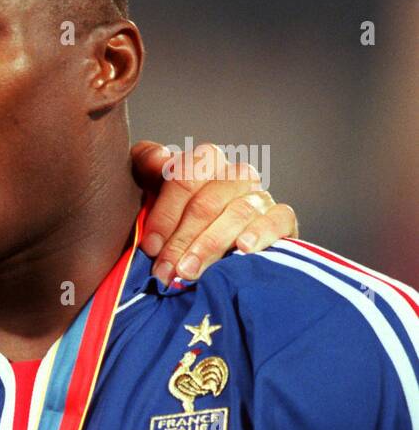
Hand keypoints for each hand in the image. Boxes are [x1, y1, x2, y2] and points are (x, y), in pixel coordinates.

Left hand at [131, 140, 298, 284]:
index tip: (150, 247)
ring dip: (210, 245)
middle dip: (181, 241)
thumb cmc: (172, 216)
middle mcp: (233, 174)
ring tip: (189, 271)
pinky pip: (278, 218)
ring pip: (238, 213)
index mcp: (202, 161)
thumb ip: (148, 166)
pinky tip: (243, 248)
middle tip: (166, 270)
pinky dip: (260, 232)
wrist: (205, 242)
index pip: (184, 179)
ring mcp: (259, 194)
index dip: (164, 214)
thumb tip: (159, 158)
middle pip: (207, 203)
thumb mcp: (150, 187)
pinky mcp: (282, 217)